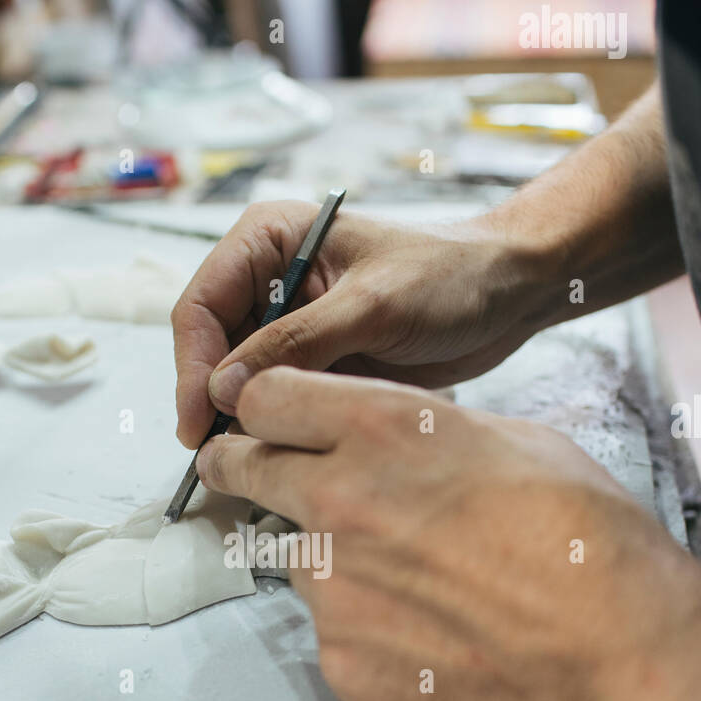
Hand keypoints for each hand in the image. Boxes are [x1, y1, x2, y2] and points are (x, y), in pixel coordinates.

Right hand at [171, 201, 543, 446]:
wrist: (507, 294)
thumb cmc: (449, 275)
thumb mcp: (372, 304)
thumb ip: (297, 342)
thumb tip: (227, 387)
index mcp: (269, 239)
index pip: (202, 305)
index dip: (193, 366)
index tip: (199, 418)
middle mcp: (269, 279)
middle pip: (211, 348)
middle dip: (209, 399)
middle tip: (214, 454)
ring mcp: (290, 323)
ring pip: (238, 379)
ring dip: (237, 417)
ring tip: (241, 461)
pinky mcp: (315, 360)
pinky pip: (275, 398)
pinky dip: (269, 425)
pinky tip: (273, 452)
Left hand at [197, 367, 700, 700]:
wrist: (618, 664)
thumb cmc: (590, 550)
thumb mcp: (519, 444)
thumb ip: (430, 433)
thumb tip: (398, 441)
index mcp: (384, 432)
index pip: (266, 397)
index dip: (264, 406)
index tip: (260, 419)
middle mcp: (338, 504)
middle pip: (247, 469)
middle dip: (243, 467)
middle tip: (244, 474)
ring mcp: (330, 590)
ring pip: (298, 559)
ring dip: (332, 563)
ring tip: (417, 587)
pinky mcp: (338, 662)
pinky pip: (332, 633)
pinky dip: (365, 632)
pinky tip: (428, 639)